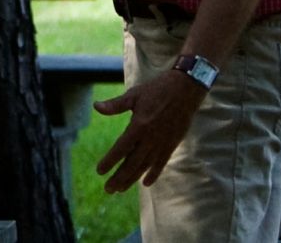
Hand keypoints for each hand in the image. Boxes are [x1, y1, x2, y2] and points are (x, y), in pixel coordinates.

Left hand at [92, 70, 203, 193]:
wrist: (185, 90)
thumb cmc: (157, 90)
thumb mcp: (134, 95)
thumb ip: (115, 105)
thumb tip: (96, 107)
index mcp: (139, 126)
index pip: (121, 149)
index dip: (110, 161)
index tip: (99, 171)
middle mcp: (150, 138)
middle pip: (132, 163)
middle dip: (119, 177)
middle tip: (108, 189)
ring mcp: (162, 143)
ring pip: (144, 166)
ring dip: (132, 179)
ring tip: (120, 189)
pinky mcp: (171, 145)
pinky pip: (161, 164)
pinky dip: (153, 174)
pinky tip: (145, 183)